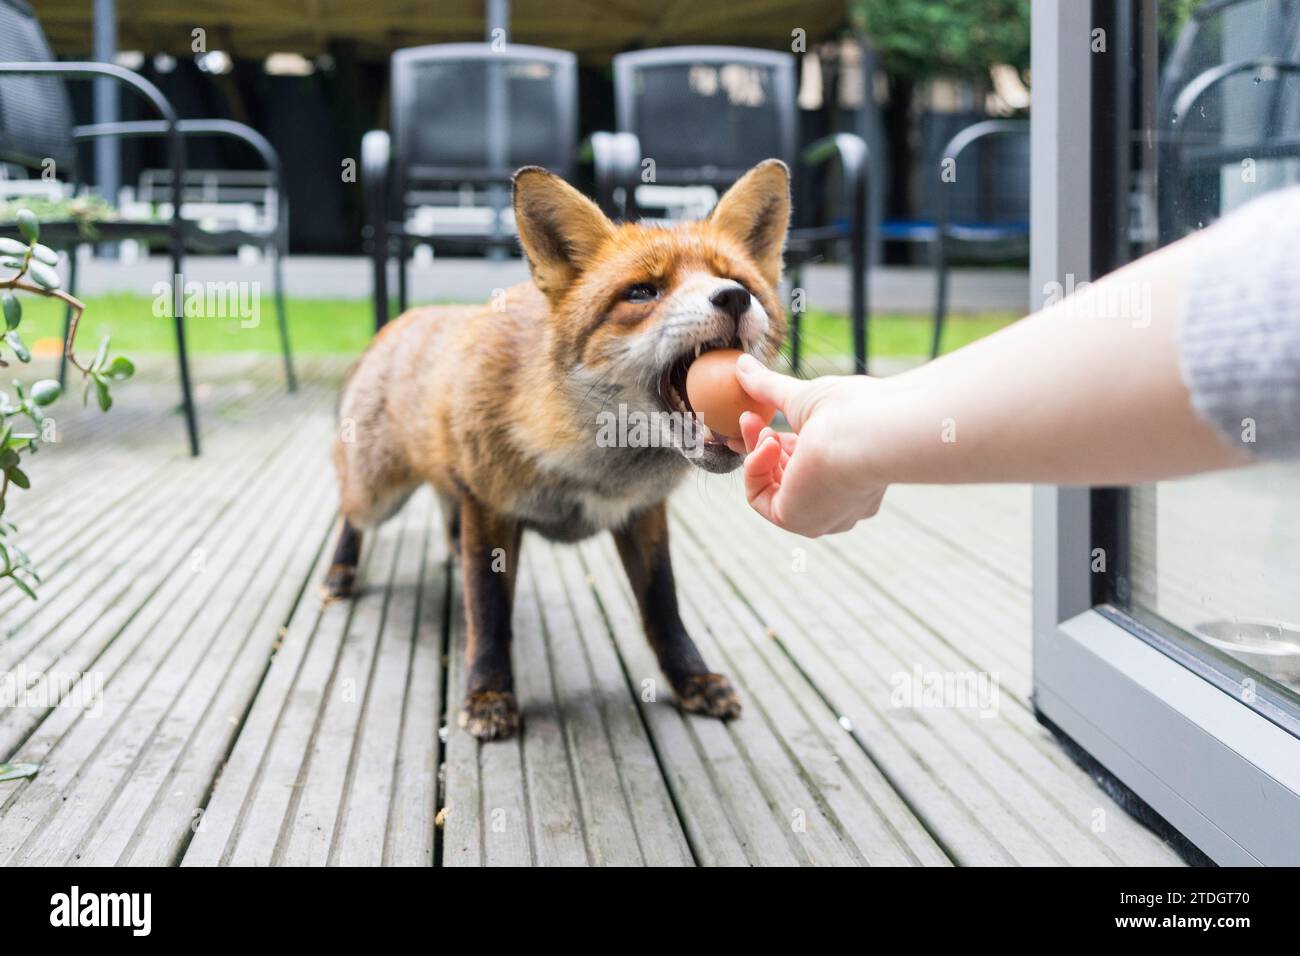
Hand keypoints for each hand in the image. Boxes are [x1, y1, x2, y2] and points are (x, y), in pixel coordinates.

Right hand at [729, 354, 890, 535]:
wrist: (868, 432)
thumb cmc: (853, 410)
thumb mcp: (804, 397)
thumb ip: (771, 387)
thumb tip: (742, 365)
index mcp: (851, 471)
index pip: (805, 463)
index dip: (774, 444)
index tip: (754, 421)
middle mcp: (839, 499)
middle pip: (784, 476)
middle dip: (761, 444)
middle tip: (749, 417)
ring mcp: (821, 514)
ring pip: (770, 487)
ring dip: (758, 451)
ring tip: (763, 426)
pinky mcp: (799, 520)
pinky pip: (760, 498)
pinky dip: (755, 468)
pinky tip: (770, 442)